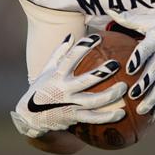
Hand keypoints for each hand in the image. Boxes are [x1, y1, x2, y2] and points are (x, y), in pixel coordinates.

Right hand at [9, 34, 128, 138]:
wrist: (30, 116)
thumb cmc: (42, 88)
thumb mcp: (47, 70)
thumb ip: (59, 53)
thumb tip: (71, 35)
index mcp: (57, 75)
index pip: (70, 58)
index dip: (83, 47)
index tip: (97, 37)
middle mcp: (64, 90)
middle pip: (85, 81)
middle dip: (102, 72)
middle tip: (116, 64)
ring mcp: (69, 105)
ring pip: (93, 101)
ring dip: (110, 95)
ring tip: (124, 87)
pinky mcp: (74, 118)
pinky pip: (93, 118)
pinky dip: (108, 116)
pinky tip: (122, 113)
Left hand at [91, 10, 154, 118]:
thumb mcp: (148, 20)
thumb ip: (128, 18)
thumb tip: (109, 11)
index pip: (146, 49)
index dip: (139, 58)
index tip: (130, 67)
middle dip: (145, 84)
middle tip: (133, 94)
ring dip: (153, 99)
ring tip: (141, 111)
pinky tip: (153, 117)